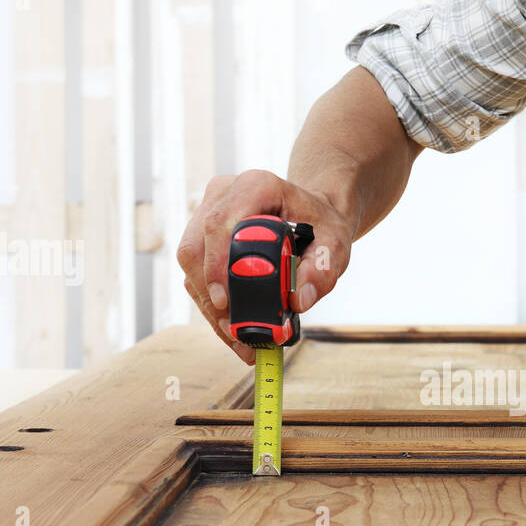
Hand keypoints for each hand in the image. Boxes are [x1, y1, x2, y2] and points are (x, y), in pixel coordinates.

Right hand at [176, 170, 352, 363]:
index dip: (216, 263)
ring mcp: (207, 213)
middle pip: (196, 246)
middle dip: (210, 295)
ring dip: (209, 306)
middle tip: (234, 331)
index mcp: (256, 186)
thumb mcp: (334, 245)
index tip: (225, 301)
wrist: (314, 215)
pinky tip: (232, 330)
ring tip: (237, 339)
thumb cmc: (322, 225)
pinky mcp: (203, 236)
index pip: (220, 222)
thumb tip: (299, 301)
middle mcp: (224, 195)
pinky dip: (211, 305)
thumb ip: (322, 270)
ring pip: (190, 264)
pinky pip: (196, 273)